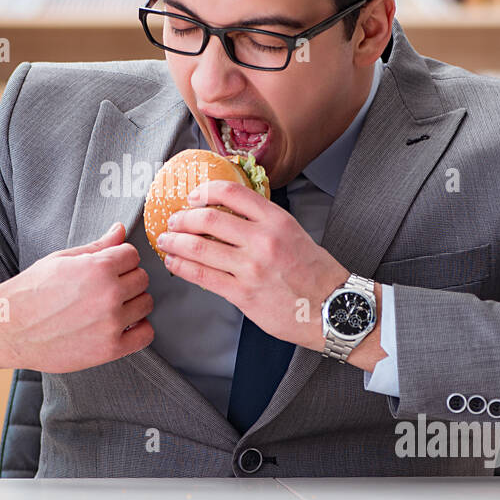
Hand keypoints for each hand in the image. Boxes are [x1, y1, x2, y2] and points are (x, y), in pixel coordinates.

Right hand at [0, 222, 153, 379]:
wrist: (9, 328)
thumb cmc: (31, 293)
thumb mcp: (62, 260)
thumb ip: (97, 246)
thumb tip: (119, 230)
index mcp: (99, 267)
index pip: (132, 254)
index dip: (119, 260)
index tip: (109, 268)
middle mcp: (109, 294)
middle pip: (142, 279)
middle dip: (126, 280)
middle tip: (106, 288)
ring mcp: (111, 323)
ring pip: (146, 304)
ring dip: (133, 304)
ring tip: (110, 307)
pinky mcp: (110, 348)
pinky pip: (145, 335)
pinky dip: (138, 329)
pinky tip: (122, 325)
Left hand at [155, 180, 348, 350]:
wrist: (333, 308)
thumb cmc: (316, 273)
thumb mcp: (294, 233)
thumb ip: (263, 222)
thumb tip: (228, 216)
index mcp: (276, 220)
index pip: (232, 192)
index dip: (205, 191)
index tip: (193, 196)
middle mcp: (262, 240)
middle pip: (208, 219)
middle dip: (182, 218)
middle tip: (173, 220)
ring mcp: (251, 268)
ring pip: (199, 248)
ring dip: (175, 242)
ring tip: (166, 241)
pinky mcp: (242, 294)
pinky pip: (201, 276)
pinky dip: (181, 267)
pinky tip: (174, 263)